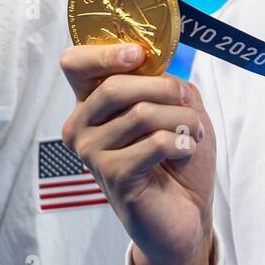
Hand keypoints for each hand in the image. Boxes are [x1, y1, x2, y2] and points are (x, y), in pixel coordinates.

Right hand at [61, 43, 216, 264]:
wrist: (186, 212)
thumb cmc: (177, 156)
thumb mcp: (178, 107)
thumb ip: (166, 82)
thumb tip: (158, 67)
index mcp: (92, 103)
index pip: (75, 64)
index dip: (104, 53)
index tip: (137, 55)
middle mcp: (82, 126)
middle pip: (113, 86)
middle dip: (164, 88)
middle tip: (186, 100)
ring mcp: (93, 154)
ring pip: (141, 114)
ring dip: (181, 119)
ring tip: (190, 133)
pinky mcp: (113, 177)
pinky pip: (154, 143)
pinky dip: (181, 143)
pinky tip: (184, 152)